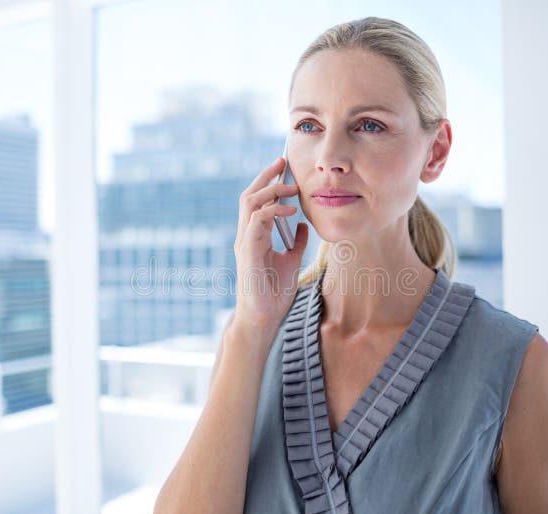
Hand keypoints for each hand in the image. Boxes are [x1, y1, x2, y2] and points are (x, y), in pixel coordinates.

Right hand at [233, 157, 308, 329]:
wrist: (264, 317)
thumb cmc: (273, 293)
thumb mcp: (291, 261)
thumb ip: (295, 243)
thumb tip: (302, 226)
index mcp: (254, 236)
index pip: (257, 201)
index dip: (268, 182)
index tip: (284, 168)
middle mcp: (246, 236)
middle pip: (249, 195)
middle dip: (265, 176)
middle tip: (282, 162)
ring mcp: (245, 242)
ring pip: (249, 203)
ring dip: (270, 189)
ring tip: (291, 186)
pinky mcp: (248, 251)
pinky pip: (257, 221)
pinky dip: (273, 210)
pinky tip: (290, 210)